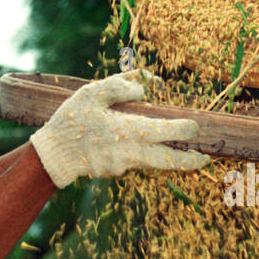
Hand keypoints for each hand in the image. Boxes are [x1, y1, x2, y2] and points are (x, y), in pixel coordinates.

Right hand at [30, 75, 208, 187]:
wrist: (52, 155)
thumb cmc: (72, 119)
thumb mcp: (94, 93)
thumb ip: (123, 85)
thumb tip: (148, 86)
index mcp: (131, 130)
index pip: (169, 131)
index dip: (187, 129)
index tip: (195, 126)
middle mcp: (132, 153)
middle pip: (170, 161)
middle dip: (191, 161)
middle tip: (206, 158)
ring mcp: (124, 167)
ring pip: (153, 162)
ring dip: (165, 155)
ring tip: (177, 147)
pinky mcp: (115, 173)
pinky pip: (133, 161)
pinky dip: (137, 153)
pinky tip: (125, 144)